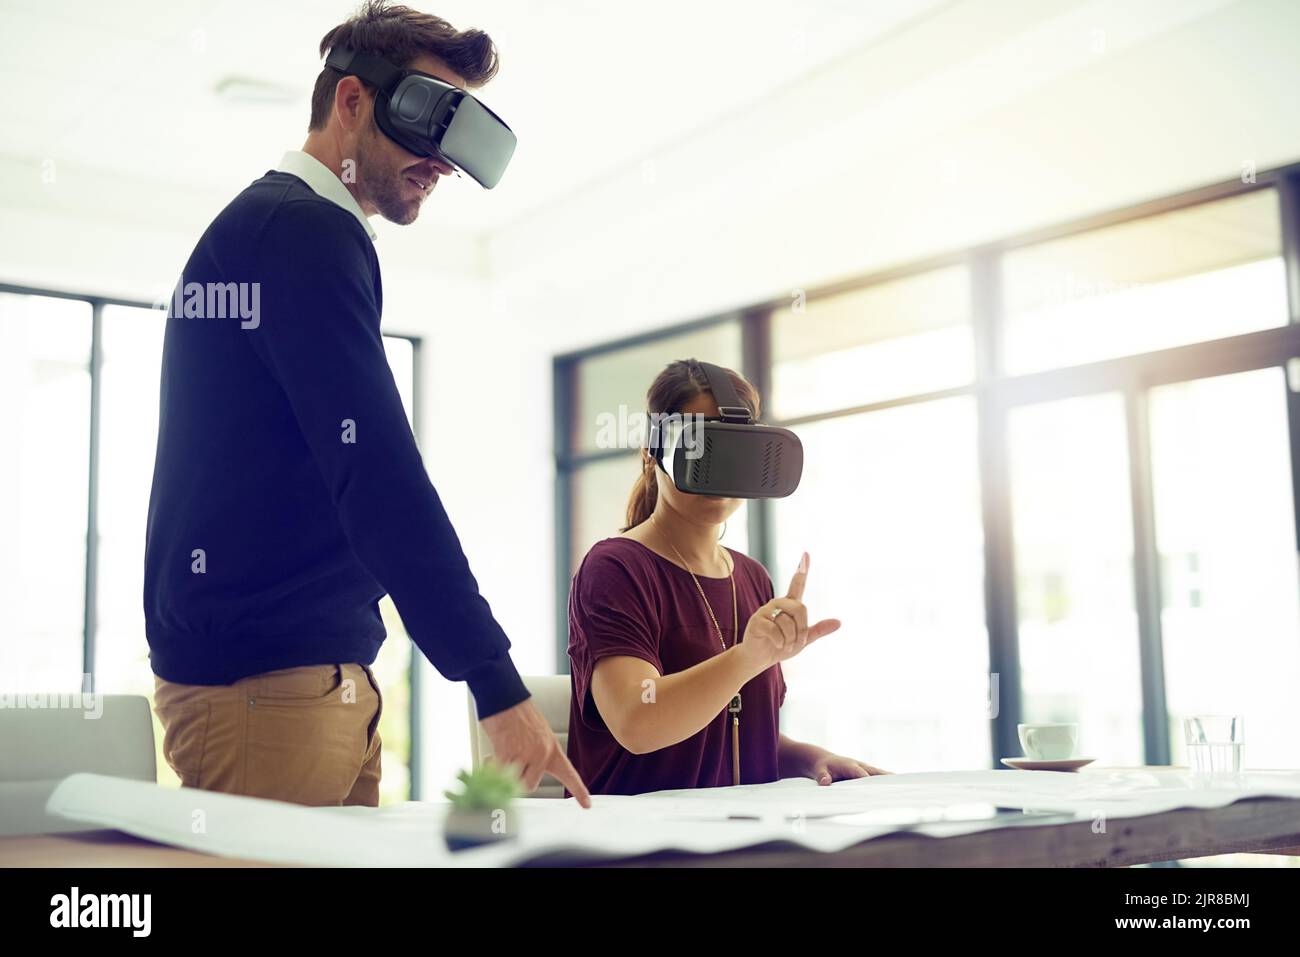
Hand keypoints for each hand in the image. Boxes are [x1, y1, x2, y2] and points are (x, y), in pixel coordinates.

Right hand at [479, 698, 591, 807]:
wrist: (505, 697)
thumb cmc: (519, 715)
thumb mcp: (538, 735)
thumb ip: (536, 756)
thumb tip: (520, 778)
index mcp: (552, 749)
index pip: (569, 774)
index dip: (578, 791)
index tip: (587, 805)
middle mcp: (542, 753)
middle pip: (529, 786)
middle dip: (517, 780)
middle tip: (509, 766)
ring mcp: (525, 753)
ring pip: (512, 781)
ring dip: (502, 773)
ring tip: (500, 755)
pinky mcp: (508, 752)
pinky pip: (498, 773)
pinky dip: (491, 767)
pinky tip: (490, 756)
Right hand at [739, 552, 840, 669]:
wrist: (759, 659)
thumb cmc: (780, 646)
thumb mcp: (802, 640)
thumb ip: (818, 630)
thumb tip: (839, 622)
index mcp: (789, 606)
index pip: (797, 585)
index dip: (802, 570)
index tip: (806, 554)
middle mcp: (777, 604)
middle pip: (800, 608)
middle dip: (802, 629)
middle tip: (797, 642)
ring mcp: (765, 611)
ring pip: (787, 622)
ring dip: (790, 639)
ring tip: (784, 645)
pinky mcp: (757, 621)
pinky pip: (775, 630)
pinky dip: (780, 642)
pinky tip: (776, 644)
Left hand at [806, 750, 893, 785]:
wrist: (824, 760)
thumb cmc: (823, 766)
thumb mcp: (819, 770)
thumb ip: (822, 776)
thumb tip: (825, 782)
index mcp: (850, 766)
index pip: (862, 775)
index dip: (870, 782)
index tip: (878, 790)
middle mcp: (860, 766)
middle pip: (876, 773)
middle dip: (886, 780)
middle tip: (899, 789)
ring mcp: (865, 769)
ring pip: (880, 775)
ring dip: (890, 781)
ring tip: (905, 789)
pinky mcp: (866, 774)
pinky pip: (878, 778)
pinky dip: (886, 782)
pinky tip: (896, 790)